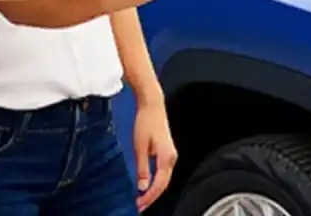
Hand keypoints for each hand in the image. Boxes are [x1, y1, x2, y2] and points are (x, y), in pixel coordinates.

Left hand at [133, 97, 176, 211]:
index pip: (159, 185)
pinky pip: (163, 172)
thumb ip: (142, 168)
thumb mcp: (139, 146)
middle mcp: (172, 158)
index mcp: (166, 158)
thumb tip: (142, 186)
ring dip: (154, 190)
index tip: (139, 205)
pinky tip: (147, 185)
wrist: (152, 104)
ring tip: (142, 199)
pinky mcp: (167, 152)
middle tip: (139, 206)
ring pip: (164, 179)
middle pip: (164, 184)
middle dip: (152, 197)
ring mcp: (170, 155)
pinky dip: (156, 181)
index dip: (149, 197)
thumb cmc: (146, 121)